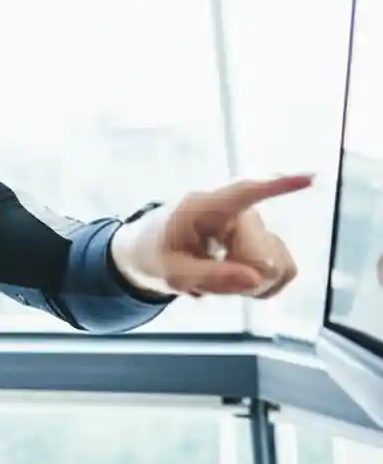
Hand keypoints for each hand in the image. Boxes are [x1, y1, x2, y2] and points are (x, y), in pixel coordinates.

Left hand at [111, 175, 313, 298]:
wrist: (156, 250)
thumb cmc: (158, 253)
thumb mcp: (172, 273)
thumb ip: (209, 277)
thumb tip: (256, 280)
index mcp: (206, 208)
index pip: (244, 193)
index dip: (276, 186)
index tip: (308, 178)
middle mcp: (239, 213)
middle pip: (261, 257)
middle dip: (237, 278)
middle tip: (202, 280)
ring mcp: (257, 228)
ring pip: (273, 269)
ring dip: (244, 283)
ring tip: (213, 274)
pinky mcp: (269, 244)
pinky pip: (282, 273)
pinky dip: (259, 286)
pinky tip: (234, 277)